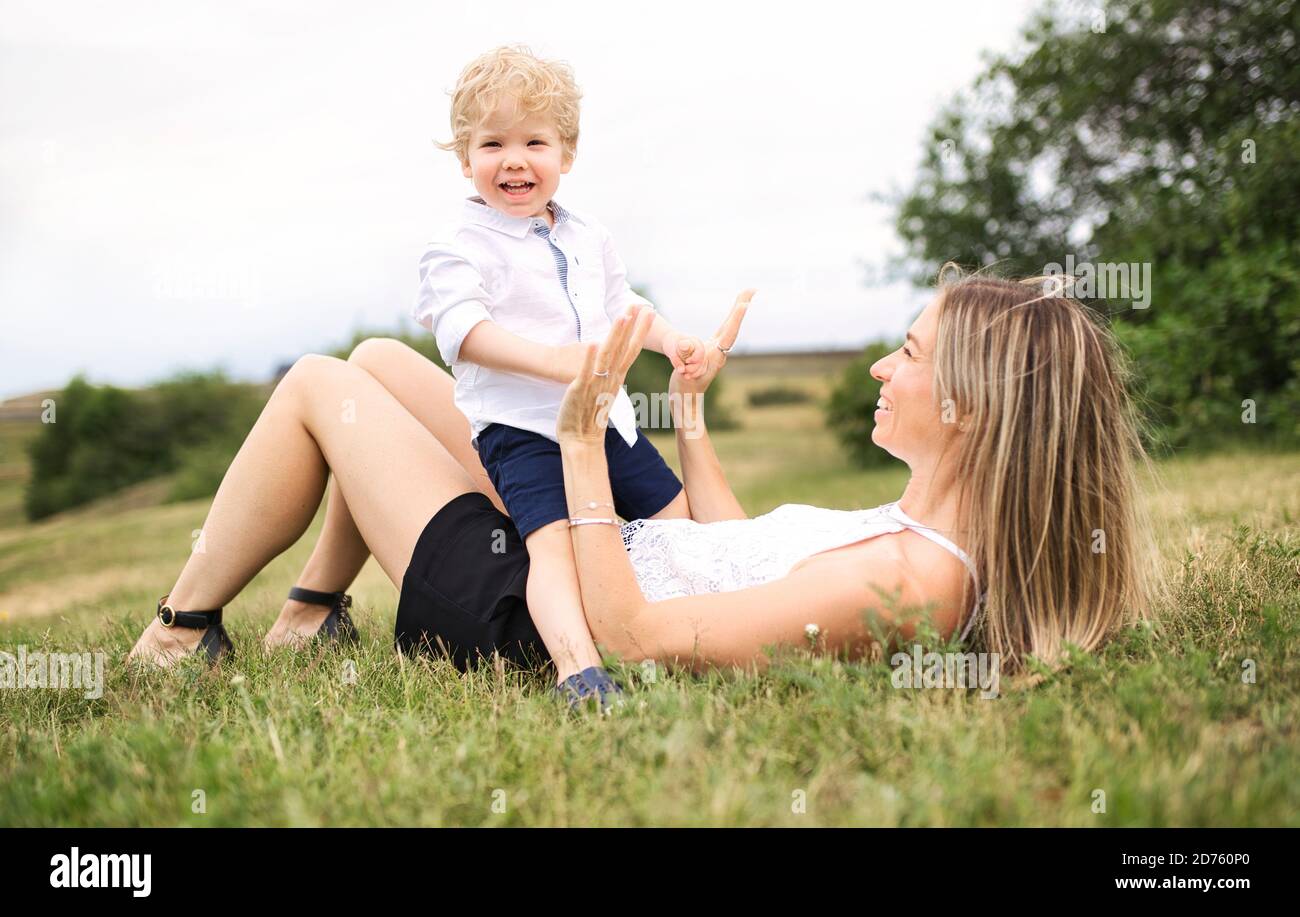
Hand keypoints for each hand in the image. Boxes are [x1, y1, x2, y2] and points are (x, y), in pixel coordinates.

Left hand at [557, 304, 655, 445]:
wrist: (582, 439)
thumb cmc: (591, 413)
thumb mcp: (604, 389)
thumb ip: (610, 374)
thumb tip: (615, 361)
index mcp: (617, 377)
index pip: (631, 349)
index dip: (640, 330)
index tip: (648, 312)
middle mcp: (611, 378)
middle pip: (624, 348)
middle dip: (633, 326)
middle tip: (641, 305)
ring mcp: (597, 383)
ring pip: (609, 355)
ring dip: (616, 335)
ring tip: (623, 317)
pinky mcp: (580, 389)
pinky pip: (587, 372)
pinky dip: (591, 358)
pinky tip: (595, 343)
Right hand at [668, 289, 753, 400]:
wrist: (687, 400)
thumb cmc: (684, 390)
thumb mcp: (682, 376)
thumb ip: (683, 362)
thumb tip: (684, 346)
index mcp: (715, 357)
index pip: (728, 334)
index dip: (736, 319)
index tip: (744, 304)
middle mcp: (719, 351)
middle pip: (732, 325)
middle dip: (741, 305)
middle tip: (753, 289)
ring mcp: (717, 349)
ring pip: (730, 325)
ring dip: (738, 309)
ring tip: (747, 293)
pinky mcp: (713, 349)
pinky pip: (724, 329)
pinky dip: (731, 317)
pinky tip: (736, 310)